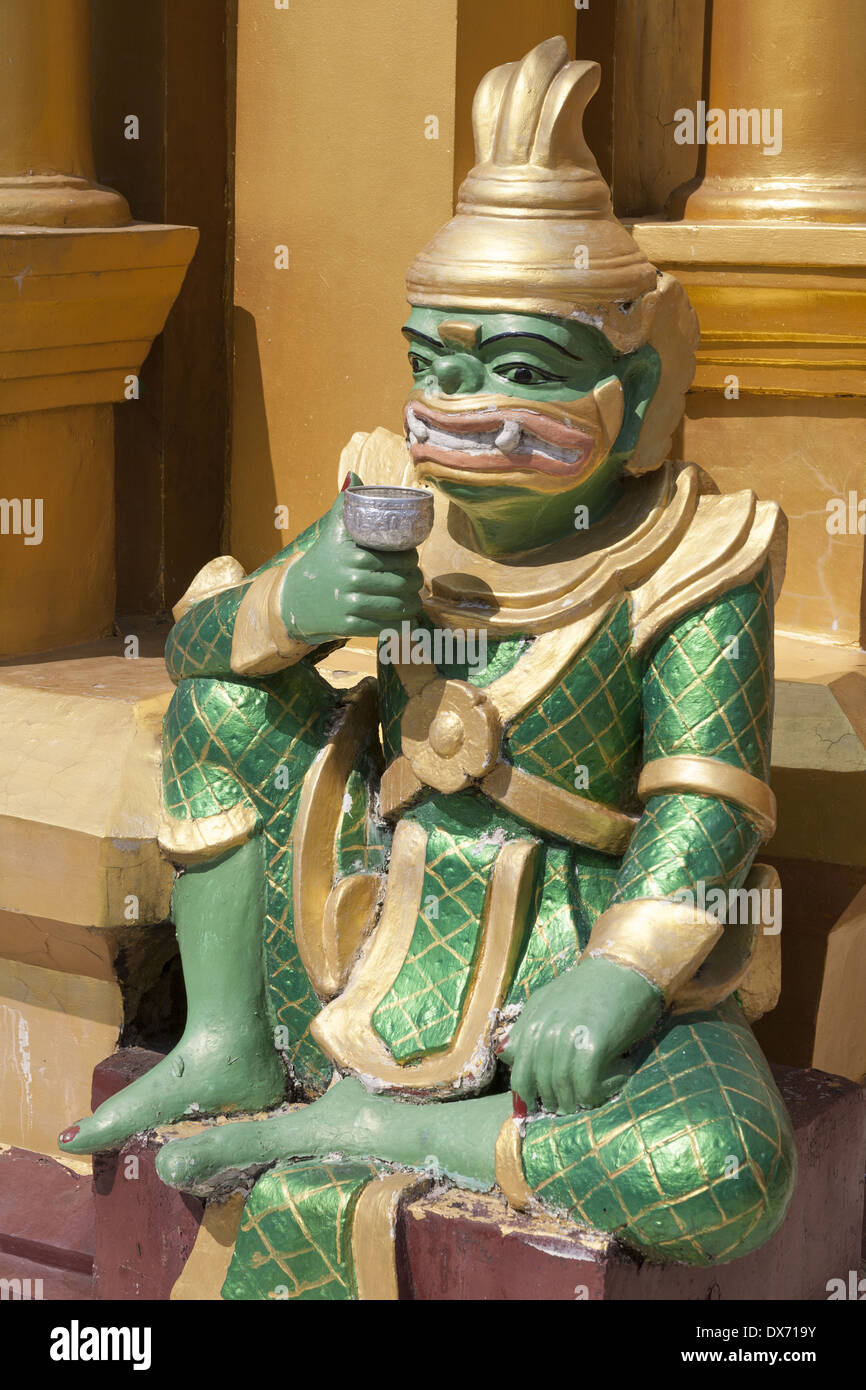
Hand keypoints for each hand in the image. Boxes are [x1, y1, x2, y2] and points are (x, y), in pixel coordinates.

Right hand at [279, 474, 423, 644]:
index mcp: (354, 554)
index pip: (399, 557)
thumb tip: (354, 475)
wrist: (293, 598)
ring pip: (397, 606)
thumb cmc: (320, 561)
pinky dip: (398, 625)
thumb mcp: (331, 532)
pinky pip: (383, 626)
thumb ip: (344, 505)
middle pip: (402, 582)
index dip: (413, 559)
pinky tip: (403, 619)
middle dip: (416, 583)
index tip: (413, 559)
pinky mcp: (348, 625)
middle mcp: (352, 578)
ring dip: (412, 604)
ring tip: (414, 599)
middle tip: (417, 581)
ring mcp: (350, 604)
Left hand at [500, 956, 662, 1113]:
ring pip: (563, 1089)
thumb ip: (528, 1026)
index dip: (528, 1094)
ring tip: (592, 1096)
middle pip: (541, 1084)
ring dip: (578, 1101)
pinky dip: (597, 1094)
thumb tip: (506, 1054)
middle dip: (555, 1101)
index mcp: (534, 1021)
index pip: (519, 1072)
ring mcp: (568, 1037)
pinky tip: (614, 1081)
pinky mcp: (592, 1045)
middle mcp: (546, 1029)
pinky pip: (586, 1087)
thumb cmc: (592, 987)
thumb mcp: (551, 1001)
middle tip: (572, 1104)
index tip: (541, 1104)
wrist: (626, 968)